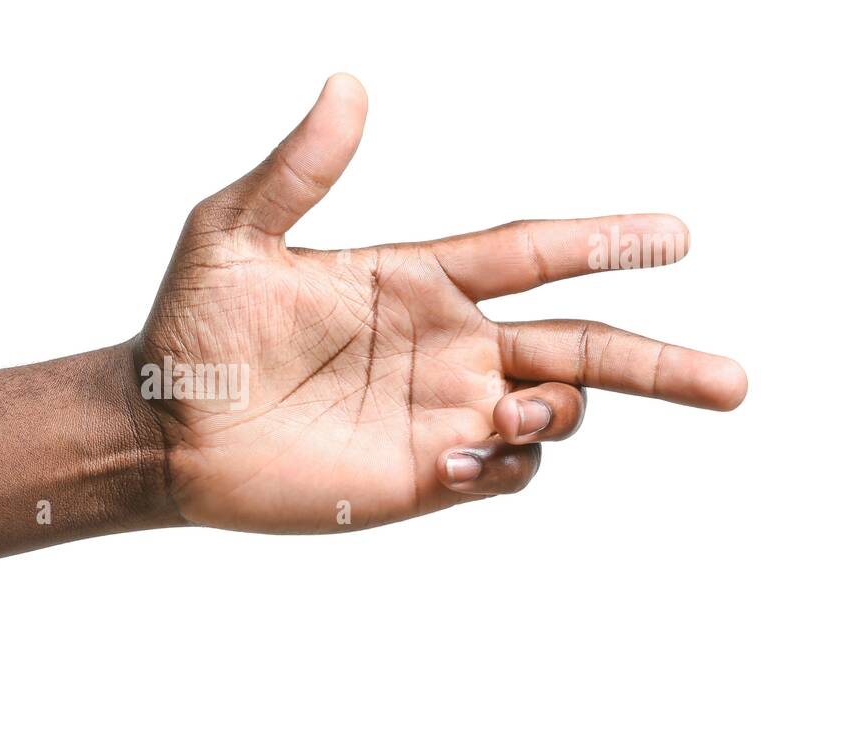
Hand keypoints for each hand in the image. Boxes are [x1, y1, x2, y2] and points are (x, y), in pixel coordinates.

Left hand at [136, 74, 745, 532]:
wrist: (161, 425)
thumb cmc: (193, 326)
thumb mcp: (234, 231)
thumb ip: (298, 169)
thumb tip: (348, 87)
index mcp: (418, 279)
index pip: (532, 254)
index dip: (602, 241)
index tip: (674, 235)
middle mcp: (446, 346)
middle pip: (580, 346)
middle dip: (657, 361)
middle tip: (734, 382)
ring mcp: (440, 413)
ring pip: (554, 413)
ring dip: (564, 411)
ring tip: (515, 411)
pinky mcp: (422, 476)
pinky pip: (503, 475)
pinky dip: (509, 467)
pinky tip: (463, 459)